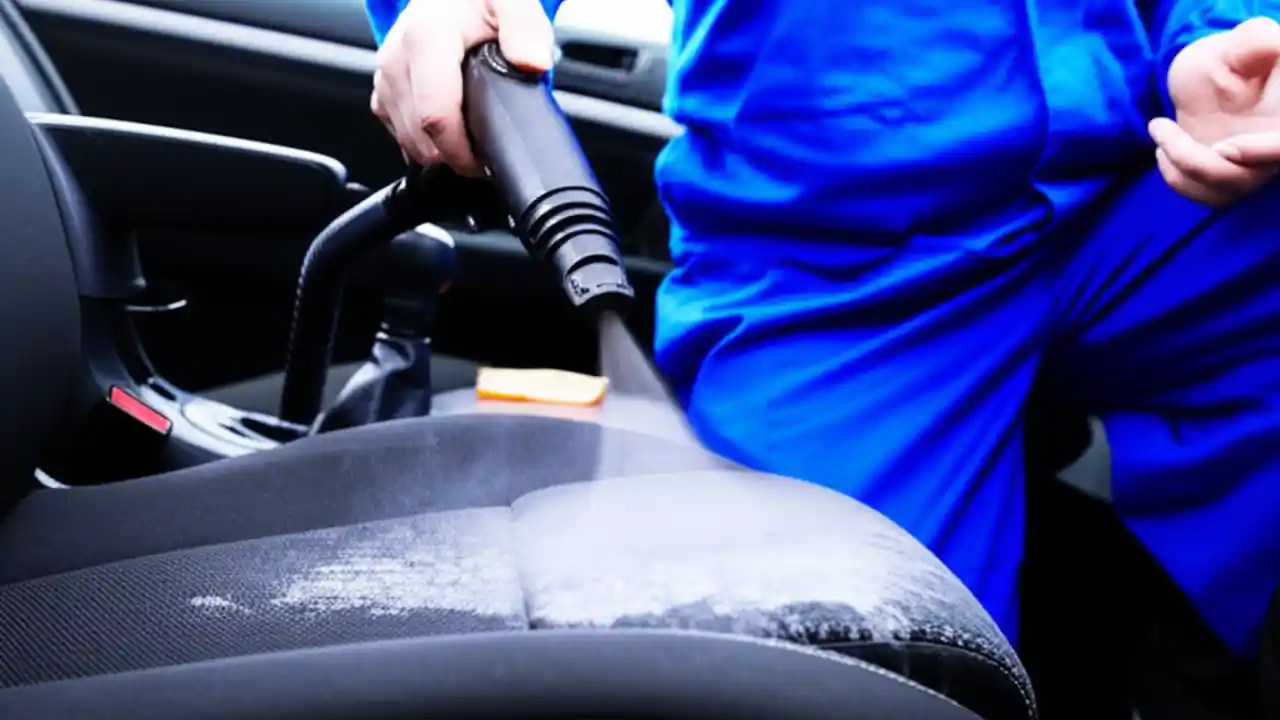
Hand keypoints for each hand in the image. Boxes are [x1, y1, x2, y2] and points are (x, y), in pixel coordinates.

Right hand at [371, 0, 554, 175]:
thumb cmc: (478, 0)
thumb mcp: (512, 3)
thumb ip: (526, 30)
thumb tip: (533, 63)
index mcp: (425, 39)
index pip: (436, 118)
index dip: (464, 153)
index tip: (488, 160)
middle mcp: (396, 59)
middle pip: (422, 139)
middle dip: (456, 155)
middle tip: (487, 147)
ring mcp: (385, 76)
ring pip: (410, 142)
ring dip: (441, 149)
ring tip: (472, 135)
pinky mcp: (382, 90)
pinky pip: (400, 134)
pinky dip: (425, 140)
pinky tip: (451, 125)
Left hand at [1150, 17, 1279, 205]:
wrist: (1214, 78)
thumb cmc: (1234, 57)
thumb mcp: (1245, 42)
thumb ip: (1256, 43)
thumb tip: (1268, 44)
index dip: (1265, 154)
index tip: (1223, 148)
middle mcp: (1277, 147)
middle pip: (1251, 177)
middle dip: (1202, 165)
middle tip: (1161, 128)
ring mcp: (1255, 169)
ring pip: (1225, 191)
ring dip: (1182, 167)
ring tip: (1158, 128)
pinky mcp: (1230, 182)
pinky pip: (1207, 197)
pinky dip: (1177, 179)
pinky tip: (1162, 151)